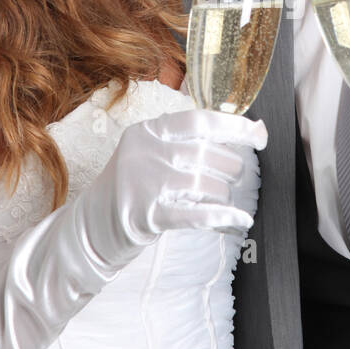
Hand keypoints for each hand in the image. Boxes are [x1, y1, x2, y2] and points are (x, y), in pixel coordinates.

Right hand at [88, 108, 267, 265]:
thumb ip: (187, 142)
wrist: (90, 227)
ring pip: (205, 184)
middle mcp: (145, 152)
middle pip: (207, 154)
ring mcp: (143, 183)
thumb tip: (246, 132)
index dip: (235, 127)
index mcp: (148, 131)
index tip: (259, 135)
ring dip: (224, 195)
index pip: (200, 120)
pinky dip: (223, 217)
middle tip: (234, 178)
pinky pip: (196, 214)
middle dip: (231, 168)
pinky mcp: (146, 215)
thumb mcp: (151, 154)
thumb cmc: (133, 188)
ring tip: (223, 200)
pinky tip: (239, 220)